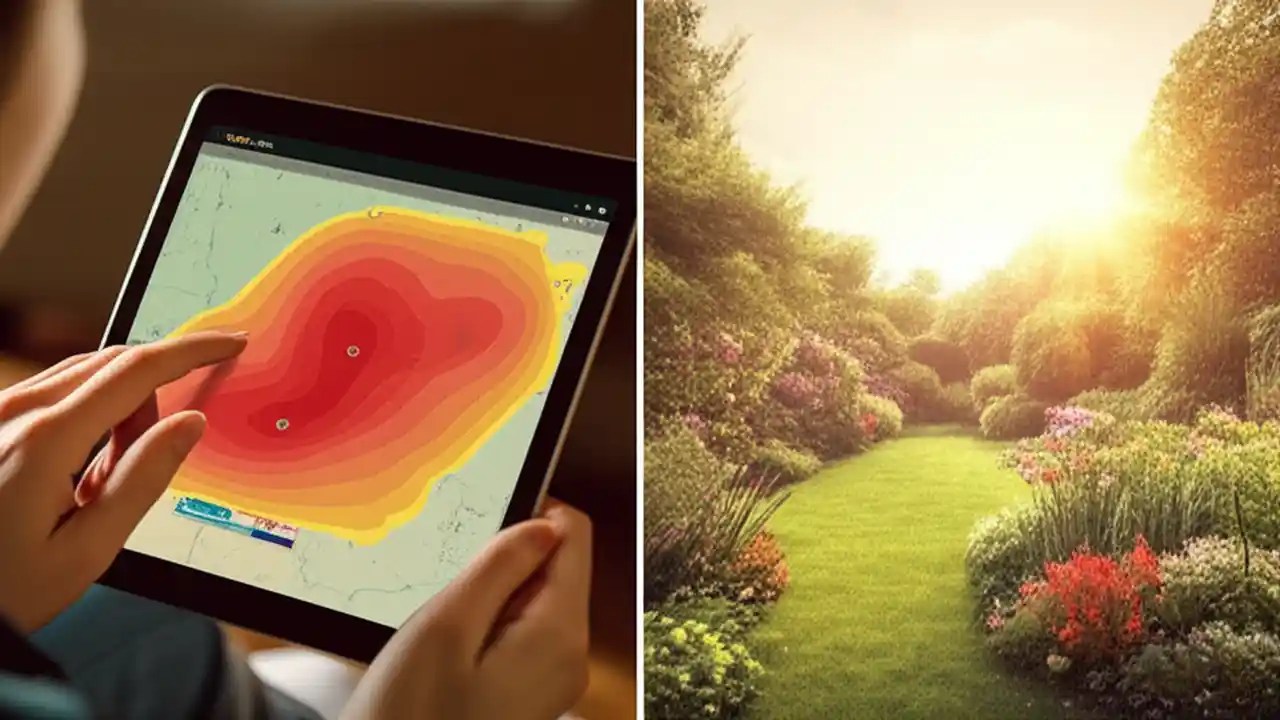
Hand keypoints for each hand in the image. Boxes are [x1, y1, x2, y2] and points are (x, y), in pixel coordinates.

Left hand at [0, 331, 246, 631]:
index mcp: (45, 441)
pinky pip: (54, 393)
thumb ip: (143, 480)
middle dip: (151, 402)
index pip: (137, 370)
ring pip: (84, 377)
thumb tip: (188, 424)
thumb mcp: (85, 551)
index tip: (229, 343)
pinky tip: (72, 476)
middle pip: (113, 367)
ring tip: (97, 487)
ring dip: (116, 414)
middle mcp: (14, 412)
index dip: (192, 351)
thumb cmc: (4, 589)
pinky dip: (84, 419)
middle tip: (148, 465)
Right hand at [343, 500, 592, 719]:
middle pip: (554, 567)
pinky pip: (516, 633)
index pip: (572, 534)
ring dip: (486, 595)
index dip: (529, 511)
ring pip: (531, 599)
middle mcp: (568, 658)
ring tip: (441, 625)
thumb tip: (542, 521)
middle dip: (502, 561)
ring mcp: (549, 679)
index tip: (479, 521)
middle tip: (446, 584)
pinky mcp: (525, 692)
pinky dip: (482, 625)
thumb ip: (498, 566)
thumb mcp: (445, 628)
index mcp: (559, 635)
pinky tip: (445, 649)